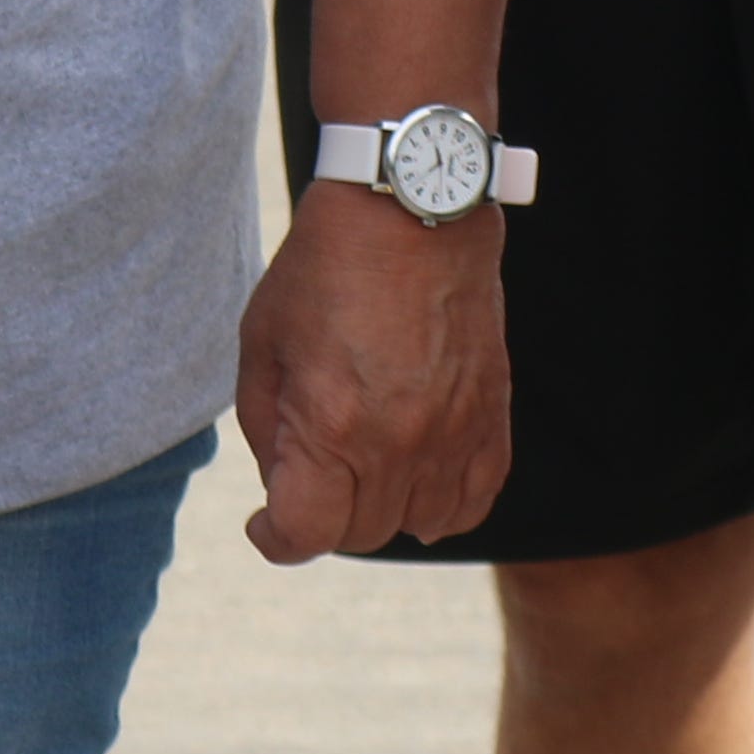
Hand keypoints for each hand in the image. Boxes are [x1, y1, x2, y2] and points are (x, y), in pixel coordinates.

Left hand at [233, 179, 509, 561]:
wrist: (413, 213)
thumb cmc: (324, 271)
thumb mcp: (261, 344)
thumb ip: (266, 429)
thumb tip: (283, 489)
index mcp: (331, 424)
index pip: (306, 535)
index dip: (276, 540)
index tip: (265, 523)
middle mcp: (398, 442)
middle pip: (358, 535)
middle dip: (324, 516)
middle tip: (311, 472)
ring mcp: (453, 435)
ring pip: (417, 526)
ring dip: (383, 510)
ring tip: (363, 466)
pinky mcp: (492, 419)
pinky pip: (474, 500)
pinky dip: (443, 503)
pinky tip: (417, 474)